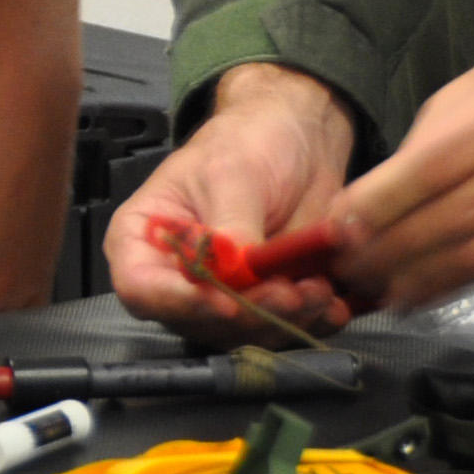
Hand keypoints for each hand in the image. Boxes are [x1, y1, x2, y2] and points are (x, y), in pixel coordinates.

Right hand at [105, 63, 357, 339]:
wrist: (295, 141)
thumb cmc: (245, 142)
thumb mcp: (231, 174)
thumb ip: (229, 227)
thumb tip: (232, 272)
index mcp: (144, 238)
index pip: (141, 287)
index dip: (179, 302)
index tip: (225, 303)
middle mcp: (176, 275)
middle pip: (197, 320)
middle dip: (249, 313)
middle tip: (288, 293)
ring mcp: (220, 294)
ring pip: (243, 332)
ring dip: (284, 320)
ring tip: (319, 289)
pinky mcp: (263, 302)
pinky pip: (282, 328)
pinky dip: (310, 321)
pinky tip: (332, 302)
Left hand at [332, 25, 473, 310]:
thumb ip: (432, 141)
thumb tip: (374, 203)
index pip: (440, 165)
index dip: (385, 203)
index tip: (340, 229)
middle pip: (461, 216)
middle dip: (395, 249)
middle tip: (348, 269)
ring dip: (426, 278)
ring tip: (379, 290)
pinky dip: (466, 280)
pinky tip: (429, 288)